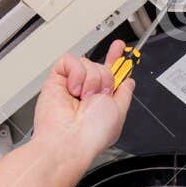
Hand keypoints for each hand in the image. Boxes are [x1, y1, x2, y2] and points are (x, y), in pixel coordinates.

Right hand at [31, 40, 134, 164]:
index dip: (115, 59)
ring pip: (87, 62)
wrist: (70, 139)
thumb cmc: (93, 133)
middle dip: (105, 79)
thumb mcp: (119, 112)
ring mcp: (71, 84)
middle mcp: (87, 91)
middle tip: (99, 96)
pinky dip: (76, 73)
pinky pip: (69, 60)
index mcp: (102, 99)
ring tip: (83, 97)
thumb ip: (125, 93)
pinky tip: (73, 90)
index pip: (109, 73)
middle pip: (101, 66)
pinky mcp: (56, 79)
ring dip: (91, 80)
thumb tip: (129, 81)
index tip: (120, 47)